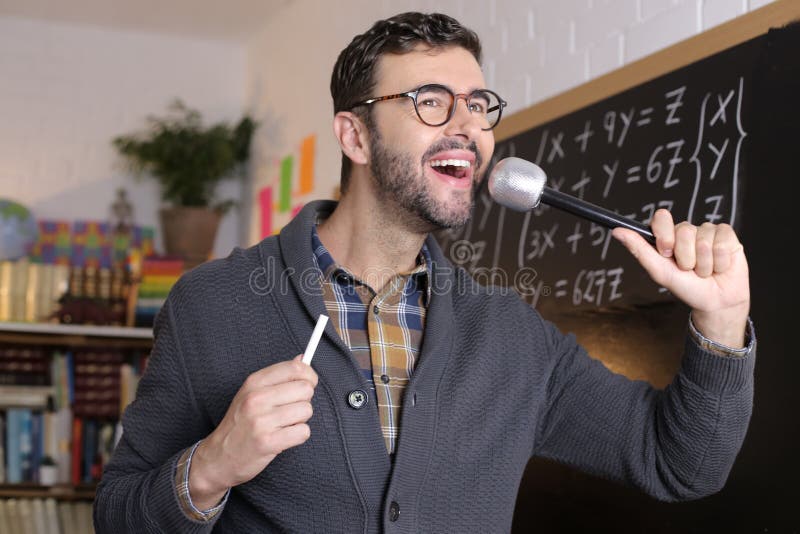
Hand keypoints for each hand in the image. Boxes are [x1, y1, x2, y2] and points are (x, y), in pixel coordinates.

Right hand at [188, 356, 317, 508]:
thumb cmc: (239, 424)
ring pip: (306, 411)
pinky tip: (283, 437)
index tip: (308, 384)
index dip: (309, 376)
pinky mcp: (267, 442)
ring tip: (283, 425)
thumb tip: (302, 359)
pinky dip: (298, 436)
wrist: (218, 457)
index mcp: (254, 382)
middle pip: (305, 389)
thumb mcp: (252, 393)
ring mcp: (261, 420)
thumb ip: (278, 376)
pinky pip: (303, 432)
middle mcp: (257, 398)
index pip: (295, 368)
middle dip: (303, 401)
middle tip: (289, 410)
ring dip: (300, 420)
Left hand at [612, 209, 749, 347]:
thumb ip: (639, 250)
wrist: (716, 302)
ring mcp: (707, 231)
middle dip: (686, 257)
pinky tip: (719, 266)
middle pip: (684, 230)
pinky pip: (722, 241)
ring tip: (705, 271)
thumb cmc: (687, 287)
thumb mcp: (659, 272)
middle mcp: (686, 231)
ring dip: (704, 263)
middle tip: (689, 269)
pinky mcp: (727, 235)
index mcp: (667, 236)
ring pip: (704, 239)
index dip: (665, 235)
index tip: (666, 252)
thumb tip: (617, 231)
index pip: (661, 218)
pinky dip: (719, 261)